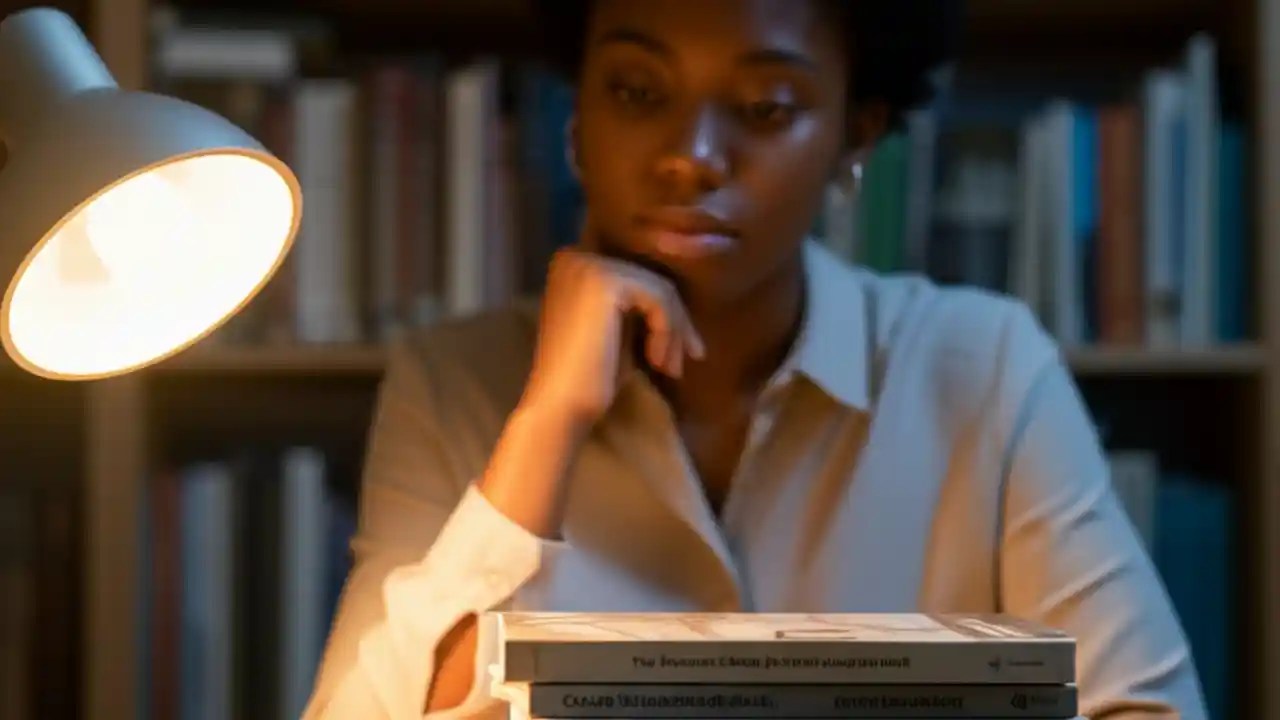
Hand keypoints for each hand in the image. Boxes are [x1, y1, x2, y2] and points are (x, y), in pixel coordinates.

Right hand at [520, 244, 704, 429]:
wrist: (561, 406)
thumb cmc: (591, 377)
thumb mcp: (620, 330)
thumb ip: (639, 306)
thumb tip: (681, 299)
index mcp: (576, 263)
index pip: (638, 278)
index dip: (666, 313)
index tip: (677, 353)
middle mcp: (577, 256)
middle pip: (652, 279)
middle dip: (675, 323)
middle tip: (678, 365)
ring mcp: (589, 265)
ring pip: (660, 288)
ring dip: (674, 331)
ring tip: (669, 368)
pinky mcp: (604, 282)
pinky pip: (658, 298)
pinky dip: (667, 332)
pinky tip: (657, 363)